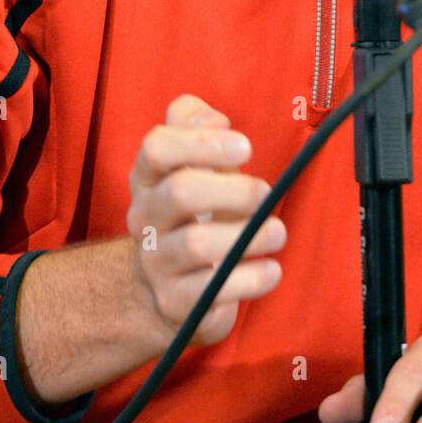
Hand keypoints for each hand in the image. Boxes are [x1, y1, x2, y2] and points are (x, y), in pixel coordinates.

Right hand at [127, 94, 285, 348]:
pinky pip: (211, 290)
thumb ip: (196, 125)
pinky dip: (249, 279)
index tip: (246, 146)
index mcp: (148, 177)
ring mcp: (155, 262)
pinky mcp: (174, 302)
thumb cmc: (195, 211)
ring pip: (196, 243)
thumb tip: (214, 120)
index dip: (202, 142)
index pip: (157, 147)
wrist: (168, 286)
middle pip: (180, 192)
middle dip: (233, 190)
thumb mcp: (195, 163)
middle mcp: (144, 218)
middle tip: (265, 194)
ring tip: (277, 232)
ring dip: (248, 236)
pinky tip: (271, 270)